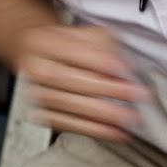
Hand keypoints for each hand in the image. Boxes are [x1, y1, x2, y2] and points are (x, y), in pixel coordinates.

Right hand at [15, 25, 150, 141]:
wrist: (32, 54)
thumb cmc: (62, 44)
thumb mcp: (82, 33)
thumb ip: (104, 45)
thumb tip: (124, 67)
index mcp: (45, 43)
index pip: (77, 53)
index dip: (103, 62)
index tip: (126, 69)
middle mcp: (36, 68)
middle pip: (73, 82)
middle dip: (108, 91)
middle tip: (135, 95)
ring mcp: (36, 93)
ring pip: (69, 106)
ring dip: (102, 115)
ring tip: (127, 118)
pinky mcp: (41, 113)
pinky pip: (67, 124)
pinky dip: (92, 130)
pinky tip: (112, 132)